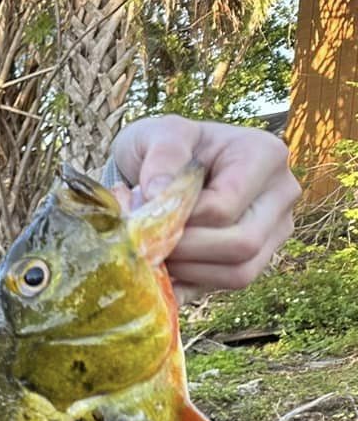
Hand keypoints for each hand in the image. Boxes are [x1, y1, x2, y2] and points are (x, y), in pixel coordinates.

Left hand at [109, 116, 299, 299]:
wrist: (169, 166)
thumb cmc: (167, 146)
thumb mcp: (159, 133)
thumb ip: (162, 155)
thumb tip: (159, 193)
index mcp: (265, 155)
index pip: (224, 207)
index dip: (178, 219)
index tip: (141, 208)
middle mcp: (280, 195)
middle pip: (242, 244)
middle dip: (183, 249)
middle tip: (142, 239)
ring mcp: (273, 231)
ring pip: (239, 273)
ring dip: (186, 270)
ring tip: (151, 249)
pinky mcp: (254, 258)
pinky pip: (224, 286)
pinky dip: (187, 284)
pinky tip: (160, 268)